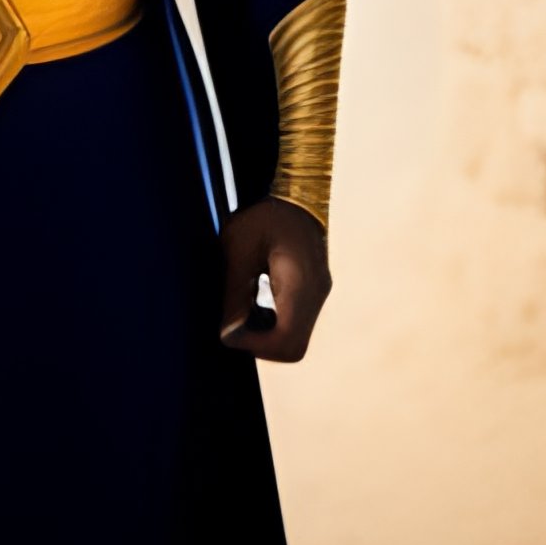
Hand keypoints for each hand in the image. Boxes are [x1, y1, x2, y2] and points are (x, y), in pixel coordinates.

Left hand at [219, 197, 330, 362]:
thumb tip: (226, 331)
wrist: (297, 196)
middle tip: (235, 327)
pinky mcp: (314, 291)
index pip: (286, 340)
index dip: (255, 346)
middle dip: (261, 346)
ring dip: (267, 336)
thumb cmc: (265, 216)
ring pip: (296, 339)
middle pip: (293, 348)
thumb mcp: (239, 247)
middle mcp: (316, 295)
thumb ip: (234, 291)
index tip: (230, 331)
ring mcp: (318, 295)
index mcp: (300, 284)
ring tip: (241, 315)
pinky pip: (297, 323)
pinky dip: (274, 324)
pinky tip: (254, 304)